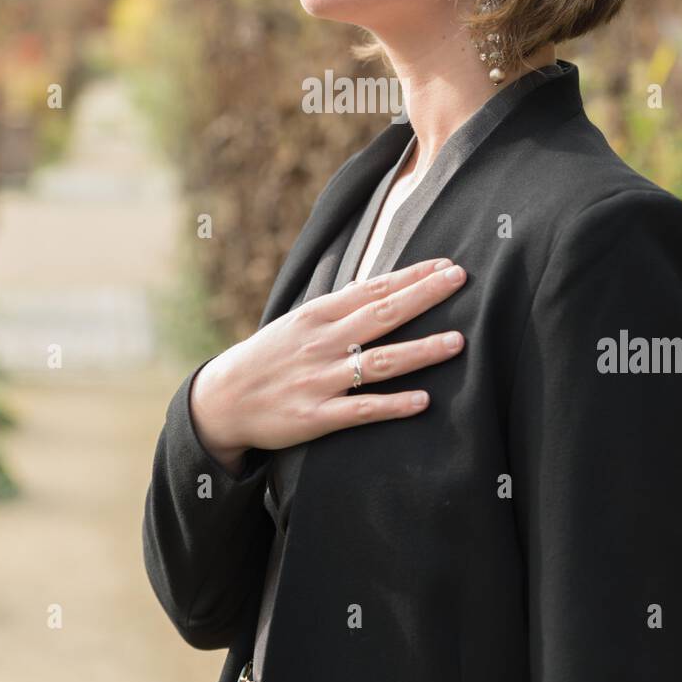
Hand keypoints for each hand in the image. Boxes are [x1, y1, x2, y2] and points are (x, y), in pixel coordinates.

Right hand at [190, 257, 467, 463]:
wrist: (221, 400)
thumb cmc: (268, 358)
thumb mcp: (297, 323)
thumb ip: (338, 308)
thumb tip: (375, 285)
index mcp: (317, 315)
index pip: (373, 289)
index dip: (411, 276)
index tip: (446, 265)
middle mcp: (322, 343)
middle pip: (382, 315)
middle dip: (423, 296)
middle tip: (460, 280)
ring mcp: (320, 380)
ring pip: (379, 362)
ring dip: (421, 351)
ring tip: (458, 342)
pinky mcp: (316, 416)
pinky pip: (361, 409)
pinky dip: (393, 405)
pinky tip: (423, 401)